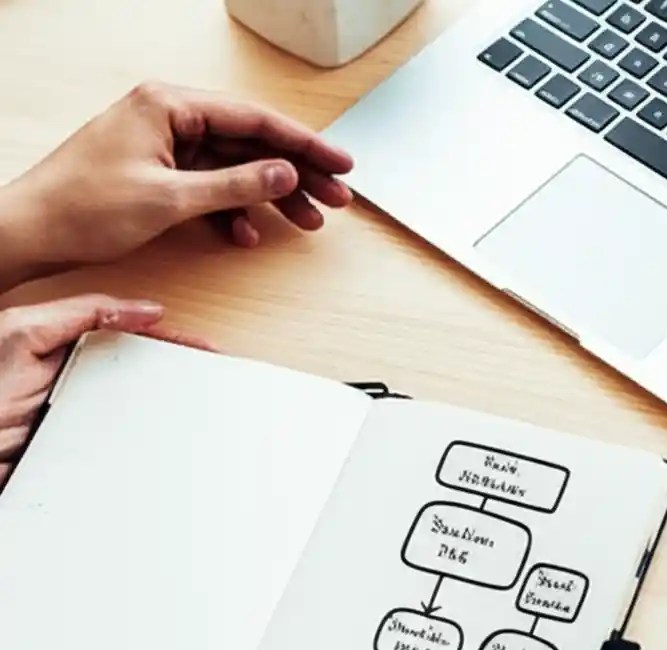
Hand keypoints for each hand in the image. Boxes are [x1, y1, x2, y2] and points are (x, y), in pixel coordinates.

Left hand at [0, 82, 353, 273]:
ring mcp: (164, 144)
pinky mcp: (160, 172)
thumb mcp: (170, 199)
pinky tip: (250, 233)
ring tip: (309, 220)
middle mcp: (169, 116)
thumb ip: (235, 185)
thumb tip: (285, 173)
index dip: (305, 144)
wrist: (29, 233)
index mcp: (168, 104)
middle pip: (252, 143)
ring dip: (273, 197)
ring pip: (237, 167)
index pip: (254, 120)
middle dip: (297, 173)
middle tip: (337, 196)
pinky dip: (234, 211)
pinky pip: (212, 187)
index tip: (340, 162)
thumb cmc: (80, 208)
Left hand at [0, 294, 211, 484]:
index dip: (170, 340)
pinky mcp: (82, 449)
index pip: (131, 337)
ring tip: (200, 408)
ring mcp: (82, 416)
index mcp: (68, 346)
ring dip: (168, 410)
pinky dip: (147, 444)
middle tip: (214, 377)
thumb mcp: (22, 332)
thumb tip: (143, 310)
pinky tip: (166, 443)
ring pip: (138, 409)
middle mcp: (79, 379)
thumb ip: (81, 313)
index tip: (204, 347)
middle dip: (179, 373)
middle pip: (142, 371)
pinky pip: (124, 444)